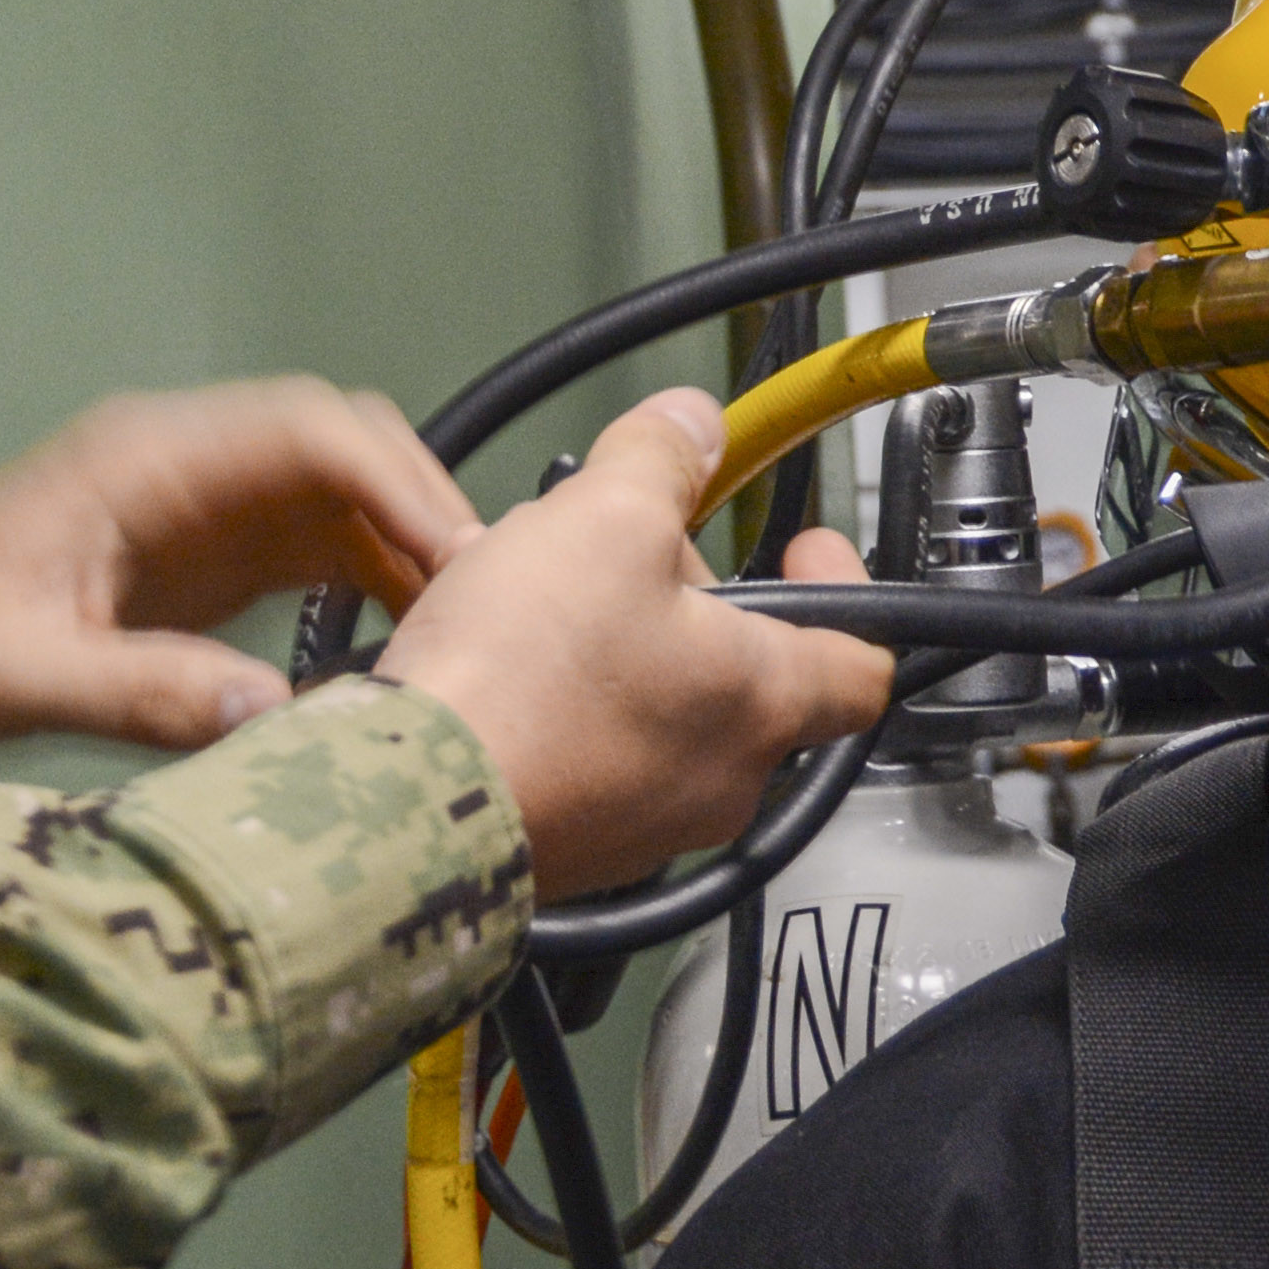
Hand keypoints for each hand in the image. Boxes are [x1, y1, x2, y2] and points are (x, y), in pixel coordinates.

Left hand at [0, 377, 480, 754]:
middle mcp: (194, 459)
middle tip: (486, 597)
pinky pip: (327, 537)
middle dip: (423, 504)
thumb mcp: (17, 676)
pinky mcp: (219, 545)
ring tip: (466, 628)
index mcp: (150, 458)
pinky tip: (413, 639)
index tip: (455, 554)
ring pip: (350, 488)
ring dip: (411, 543)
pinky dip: (381, 575)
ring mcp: (211, 498)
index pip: (305, 431)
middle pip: (347, 443)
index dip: (393, 482)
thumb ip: (137, 692)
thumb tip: (267, 718)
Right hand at [378, 390, 896, 900]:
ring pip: (658, 708)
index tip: (803, 547)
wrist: (404, 807)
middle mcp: (720, 780)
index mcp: (764, 702)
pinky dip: (558, 698)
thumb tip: (692, 423)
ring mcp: (644, 825)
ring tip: (538, 590)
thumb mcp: (602, 520)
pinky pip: (588, 753)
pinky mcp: (570, 846)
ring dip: (614, 639)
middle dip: (692, 597)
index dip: (845, 591)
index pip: (864, 664)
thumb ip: (661, 460)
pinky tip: (493, 652)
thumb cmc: (520, 680)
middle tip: (635, 548)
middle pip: (745, 672)